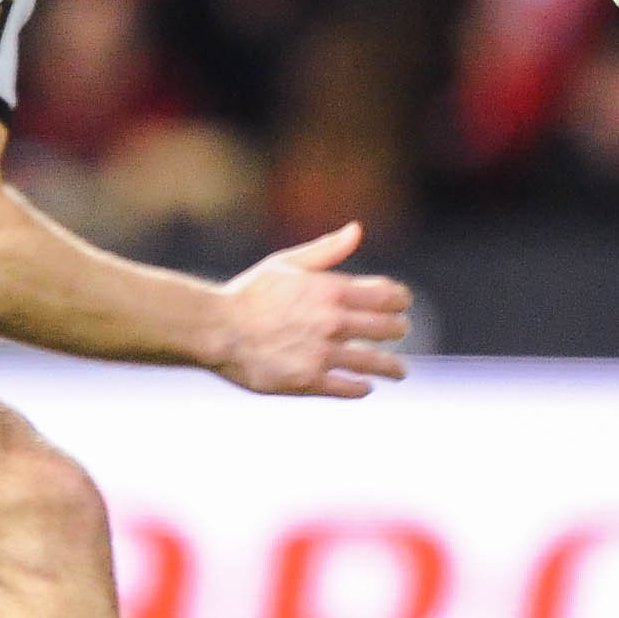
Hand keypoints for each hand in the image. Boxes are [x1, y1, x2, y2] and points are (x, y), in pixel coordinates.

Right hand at [207, 221, 413, 396]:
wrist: (216, 329)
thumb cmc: (250, 293)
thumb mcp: (287, 263)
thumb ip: (327, 250)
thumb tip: (358, 229)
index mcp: (330, 290)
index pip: (386, 294)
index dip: (400, 300)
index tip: (402, 304)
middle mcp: (332, 321)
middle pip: (386, 328)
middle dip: (398, 330)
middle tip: (400, 332)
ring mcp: (322, 353)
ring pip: (373, 362)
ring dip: (392, 368)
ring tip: (399, 372)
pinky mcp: (308, 380)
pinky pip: (347, 387)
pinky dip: (361, 388)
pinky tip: (366, 387)